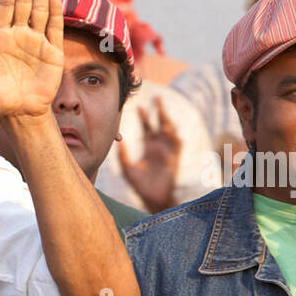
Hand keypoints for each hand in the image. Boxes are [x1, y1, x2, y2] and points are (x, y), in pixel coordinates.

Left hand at [119, 98, 182, 212]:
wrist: (151, 198)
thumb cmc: (139, 185)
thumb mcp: (127, 168)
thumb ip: (122, 154)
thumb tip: (117, 139)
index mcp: (149, 147)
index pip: (147, 127)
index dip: (144, 116)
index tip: (138, 105)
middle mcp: (160, 147)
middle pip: (161, 124)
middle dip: (160, 111)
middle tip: (158, 97)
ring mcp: (168, 152)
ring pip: (171, 132)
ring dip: (168, 122)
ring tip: (162, 112)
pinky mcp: (174, 160)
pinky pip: (177, 146)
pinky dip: (173, 138)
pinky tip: (168, 131)